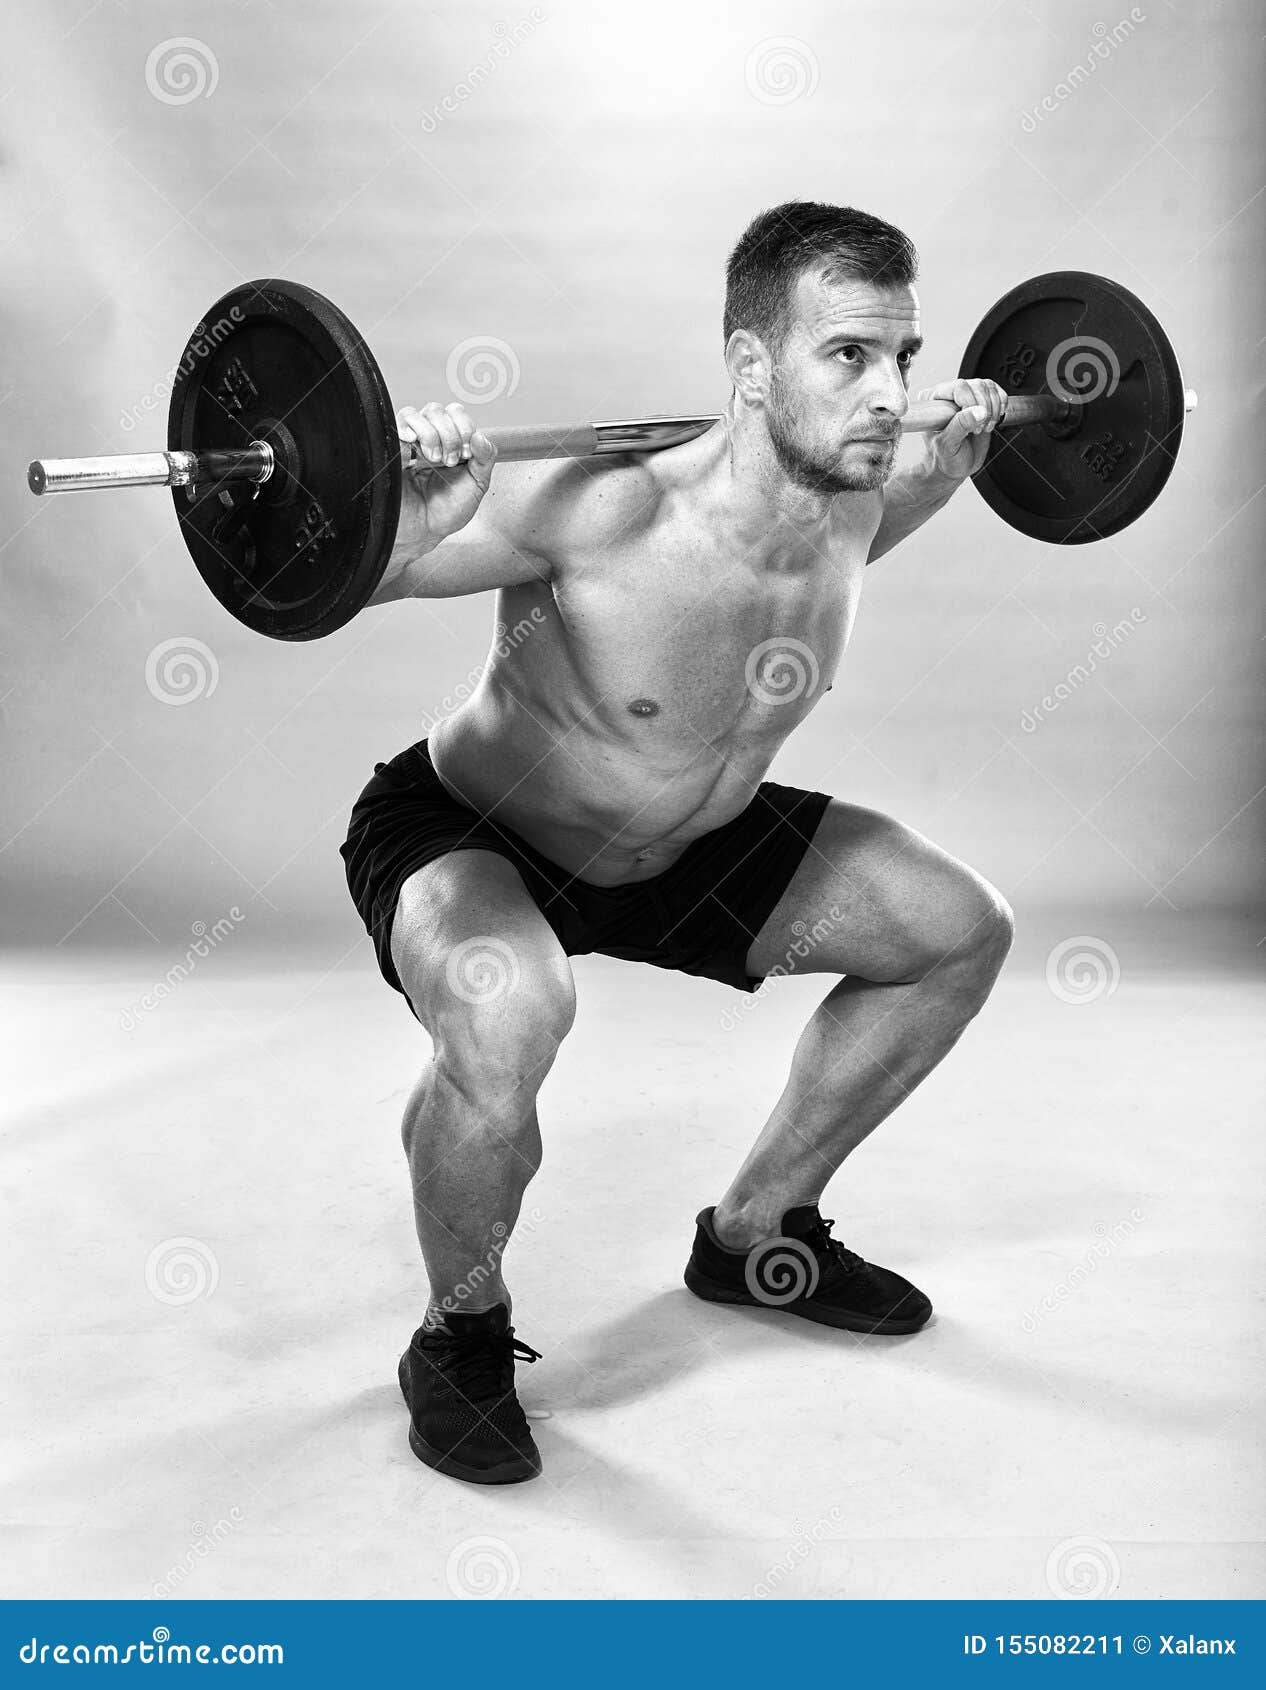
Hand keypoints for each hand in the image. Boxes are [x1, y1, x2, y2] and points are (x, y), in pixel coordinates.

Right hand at [395, 402, 496, 553]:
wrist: (422, 531)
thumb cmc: (445, 512)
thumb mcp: (476, 486)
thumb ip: (485, 459)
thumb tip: (481, 437)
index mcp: (451, 443)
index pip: (456, 414)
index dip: (464, 427)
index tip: (466, 454)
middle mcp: (430, 438)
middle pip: (438, 410)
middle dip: (450, 434)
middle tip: (451, 460)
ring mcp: (410, 442)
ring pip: (419, 413)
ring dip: (432, 434)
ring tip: (433, 460)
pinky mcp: (392, 448)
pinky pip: (399, 424)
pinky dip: (411, 430)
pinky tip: (416, 448)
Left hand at [920, 377, 1006, 480]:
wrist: (954, 467)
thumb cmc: (944, 458)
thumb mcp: (948, 446)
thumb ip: (960, 426)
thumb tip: (978, 411)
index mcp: (933, 401)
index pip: (958, 388)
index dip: (971, 404)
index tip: (971, 426)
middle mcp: (949, 395)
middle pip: (976, 385)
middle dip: (984, 409)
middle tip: (978, 430)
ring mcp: (965, 396)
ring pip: (988, 387)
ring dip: (993, 409)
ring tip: (984, 427)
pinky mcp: (980, 400)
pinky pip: (996, 391)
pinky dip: (1000, 405)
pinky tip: (993, 420)